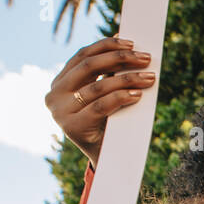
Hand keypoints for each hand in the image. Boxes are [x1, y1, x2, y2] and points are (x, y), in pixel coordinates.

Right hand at [46, 37, 155, 165]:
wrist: (105, 160)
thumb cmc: (107, 125)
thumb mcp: (102, 97)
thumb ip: (106, 76)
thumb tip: (130, 50)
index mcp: (59, 83)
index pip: (82, 56)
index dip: (106, 46)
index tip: (131, 42)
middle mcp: (54, 94)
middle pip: (88, 65)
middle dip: (120, 58)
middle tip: (145, 58)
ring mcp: (60, 111)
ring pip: (97, 86)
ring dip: (127, 79)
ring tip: (148, 77)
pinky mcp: (72, 126)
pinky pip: (101, 106)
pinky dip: (121, 97)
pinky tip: (137, 95)